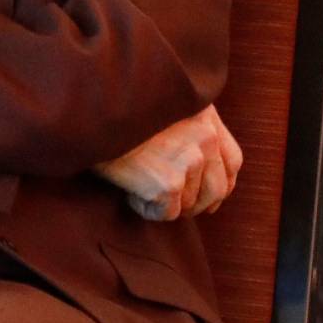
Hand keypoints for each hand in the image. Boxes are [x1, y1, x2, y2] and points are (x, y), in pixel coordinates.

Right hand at [97, 105, 241, 221]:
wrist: (89, 116)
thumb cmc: (119, 115)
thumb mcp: (165, 108)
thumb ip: (189, 130)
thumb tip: (201, 172)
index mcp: (207, 116)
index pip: (233, 160)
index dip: (221, 184)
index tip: (206, 198)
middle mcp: (205, 136)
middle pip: (218, 189)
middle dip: (197, 205)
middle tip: (171, 205)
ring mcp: (190, 159)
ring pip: (190, 205)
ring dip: (165, 204)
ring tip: (139, 186)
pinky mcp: (170, 182)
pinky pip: (168, 214)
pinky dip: (147, 210)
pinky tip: (131, 192)